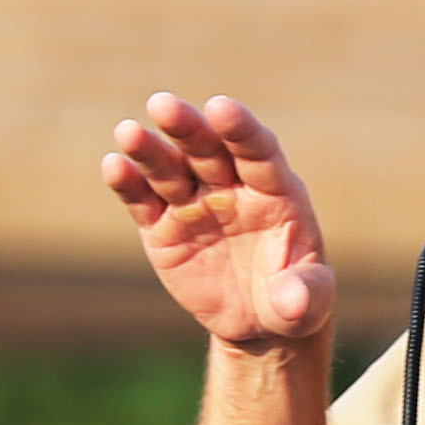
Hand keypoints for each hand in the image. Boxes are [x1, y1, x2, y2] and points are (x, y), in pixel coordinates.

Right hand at [102, 94, 336, 347]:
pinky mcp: (163, 227)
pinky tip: (114, 166)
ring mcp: (194, 204)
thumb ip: (306, 293)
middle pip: (207, 149)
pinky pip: (143, 201)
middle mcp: (231, 187)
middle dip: (187, 127)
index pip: (257, 151)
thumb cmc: (293, 299)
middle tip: (163, 105)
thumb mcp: (310, 302)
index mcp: (273, 191)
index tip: (220, 107)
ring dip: (149, 150)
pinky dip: (128, 184)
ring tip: (128, 133)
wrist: (257, 319)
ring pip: (170, 169)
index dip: (240, 130)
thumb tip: (294, 304)